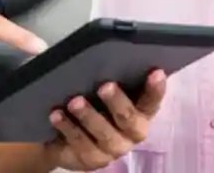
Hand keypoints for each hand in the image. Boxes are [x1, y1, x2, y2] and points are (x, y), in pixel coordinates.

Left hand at [43, 69, 166, 170]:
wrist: (66, 136)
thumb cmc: (93, 103)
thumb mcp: (103, 89)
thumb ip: (114, 77)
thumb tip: (110, 52)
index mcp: (141, 112)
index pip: (153, 101)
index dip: (156, 89)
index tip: (156, 72)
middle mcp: (132, 133)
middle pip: (129, 120)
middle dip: (117, 102)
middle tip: (105, 86)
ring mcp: (113, 150)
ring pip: (104, 134)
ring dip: (89, 116)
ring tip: (75, 101)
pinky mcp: (92, 161)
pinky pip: (80, 144)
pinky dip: (68, 128)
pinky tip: (57, 115)